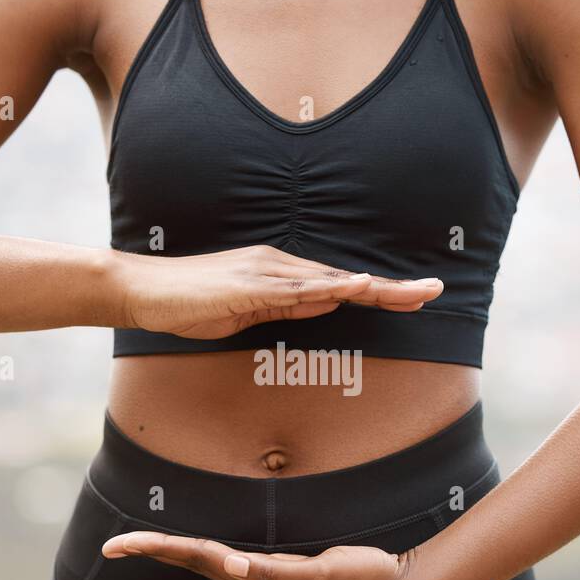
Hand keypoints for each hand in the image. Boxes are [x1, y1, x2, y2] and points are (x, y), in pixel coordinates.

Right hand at [113, 245, 443, 339]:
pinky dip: (329, 288)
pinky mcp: (247, 285)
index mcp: (282, 274)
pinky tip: (357, 287)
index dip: (382, 292)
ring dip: (374, 288)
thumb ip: (287, 308)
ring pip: (330, 281)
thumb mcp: (247, 313)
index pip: (341, 285)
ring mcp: (265, 273)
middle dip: (393, 288)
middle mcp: (280, 266)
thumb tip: (329, 302)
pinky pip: (295, 289)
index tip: (418, 297)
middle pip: (347, 279)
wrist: (143, 290)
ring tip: (414, 293)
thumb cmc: (190, 305)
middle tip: (437, 292)